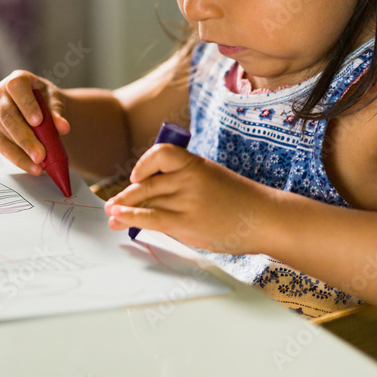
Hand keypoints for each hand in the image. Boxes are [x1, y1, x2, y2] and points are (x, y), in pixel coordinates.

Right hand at [0, 70, 69, 175]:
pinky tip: (33, 168)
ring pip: (4, 135)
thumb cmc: (46, 101)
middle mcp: (0, 96)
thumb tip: (63, 127)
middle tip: (41, 154)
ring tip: (40, 165)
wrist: (41, 109)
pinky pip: (4, 148)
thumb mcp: (55, 100)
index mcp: (16, 81)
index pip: (17, 88)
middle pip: (8, 116)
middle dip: (25, 137)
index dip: (26, 104)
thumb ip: (58, 111)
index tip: (38, 121)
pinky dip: (19, 160)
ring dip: (22, 152)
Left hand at [103, 144, 267, 253]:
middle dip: (126, 194)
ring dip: (123, 208)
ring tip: (111, 214)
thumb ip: (184, 181)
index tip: (136, 176)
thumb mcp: (212, 177)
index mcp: (195, 163)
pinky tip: (119, 219)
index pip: (161, 154)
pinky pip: (151, 217)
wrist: (265, 217)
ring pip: (146, 201)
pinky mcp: (187, 223)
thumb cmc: (239, 200)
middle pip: (147, 182)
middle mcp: (189, 178)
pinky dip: (131, 217)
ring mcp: (187, 200)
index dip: (144, 164)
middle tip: (111, 202)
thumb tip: (152, 194)